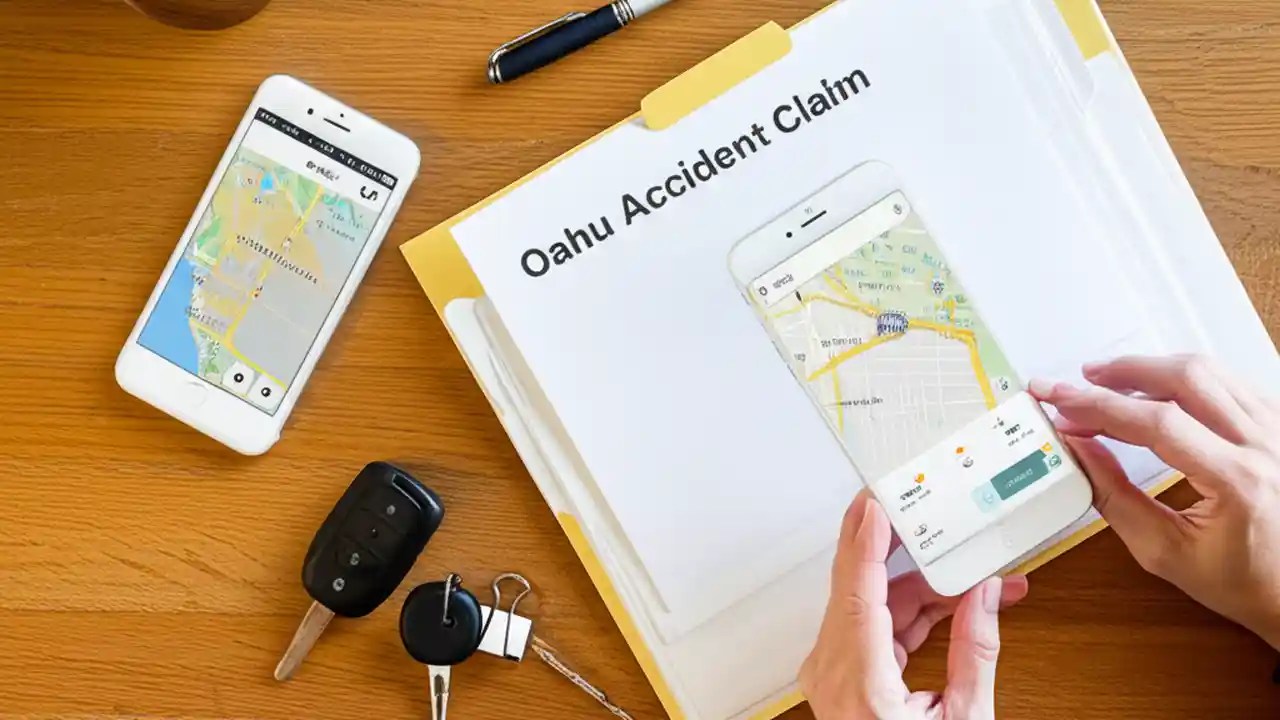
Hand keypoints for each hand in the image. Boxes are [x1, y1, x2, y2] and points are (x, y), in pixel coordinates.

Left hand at [800, 491, 1028, 718]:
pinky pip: (874, 627)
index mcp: (860, 684)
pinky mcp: (841, 674)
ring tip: (977, 578)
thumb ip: (975, 652)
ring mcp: (832, 672)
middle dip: (911, 556)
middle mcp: (834, 672)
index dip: (864, 542)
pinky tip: (953, 604)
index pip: (857, 594)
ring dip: (924, 589)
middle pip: (868, 591)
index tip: (873, 504)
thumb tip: (986, 596)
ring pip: (874, 606)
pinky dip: (912, 614)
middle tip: (932, 514)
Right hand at [1030, 355, 1279, 649]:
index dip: (1100, 407)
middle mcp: (1266, 445)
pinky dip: (1184, 378)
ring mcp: (1278, 430)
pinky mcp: (1279, 425)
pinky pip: (1228, 382)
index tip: (1058, 401)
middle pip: (1187, 378)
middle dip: (1124, 372)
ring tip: (1109, 379)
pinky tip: (1155, 389)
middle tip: (1079, 380)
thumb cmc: (1240, 582)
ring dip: (1152, 368)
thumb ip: (1113, 497)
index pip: (1158, 424)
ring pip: (1209, 371)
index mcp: (1238, 482)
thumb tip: (1076, 449)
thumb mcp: (1163, 552)